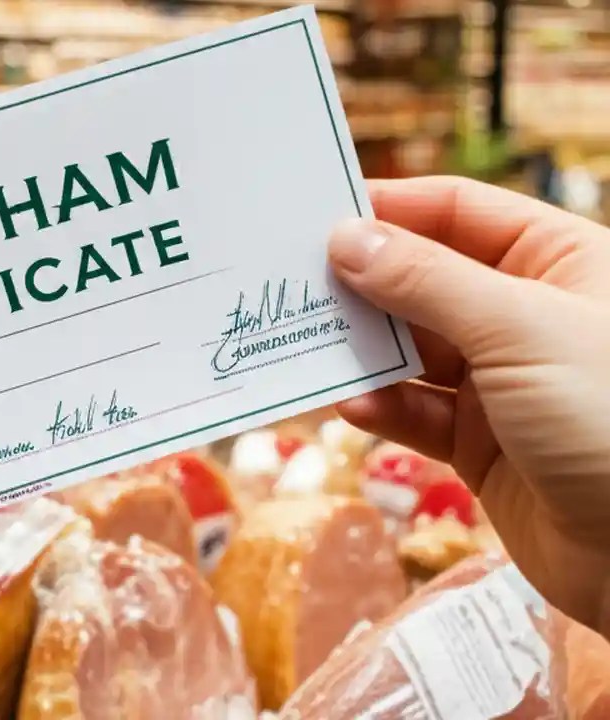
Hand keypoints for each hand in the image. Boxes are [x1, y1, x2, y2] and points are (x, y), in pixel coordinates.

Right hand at [329, 176, 609, 637]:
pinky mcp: (479, 443)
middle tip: (291, 285)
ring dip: (362, 350)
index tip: (315, 217)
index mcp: (561, 261)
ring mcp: (501, 381)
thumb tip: (346, 239)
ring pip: (411, 349)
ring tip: (309, 345)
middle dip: (362, 285)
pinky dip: (380, 407)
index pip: (459, 212)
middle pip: (424, 280)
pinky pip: (414, 412)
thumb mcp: (518, 330)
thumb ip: (425, 282)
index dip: (390, 211)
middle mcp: (527, 315)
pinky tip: (351, 405)